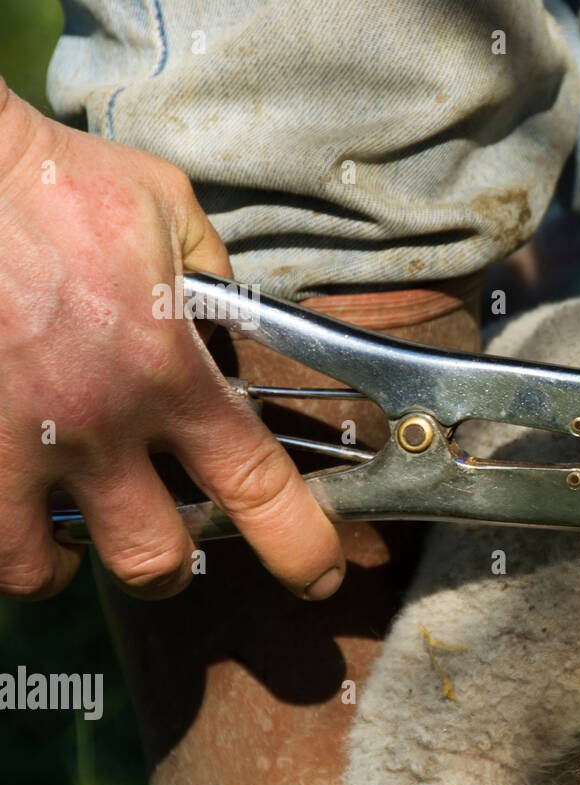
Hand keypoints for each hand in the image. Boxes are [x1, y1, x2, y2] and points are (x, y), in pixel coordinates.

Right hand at [0, 81, 343, 600]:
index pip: (257, 487)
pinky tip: (8, 512)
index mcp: (169, 373)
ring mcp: (11, 441)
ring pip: (42, 565)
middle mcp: (97, 424)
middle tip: (167, 554)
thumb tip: (227, 326)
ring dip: (63, 566)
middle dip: (168, 569)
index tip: (316, 573)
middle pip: (152, 556)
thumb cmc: (54, 183)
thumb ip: (213, 279)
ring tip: (70, 547)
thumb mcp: (168, 211)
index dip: (300, 546)